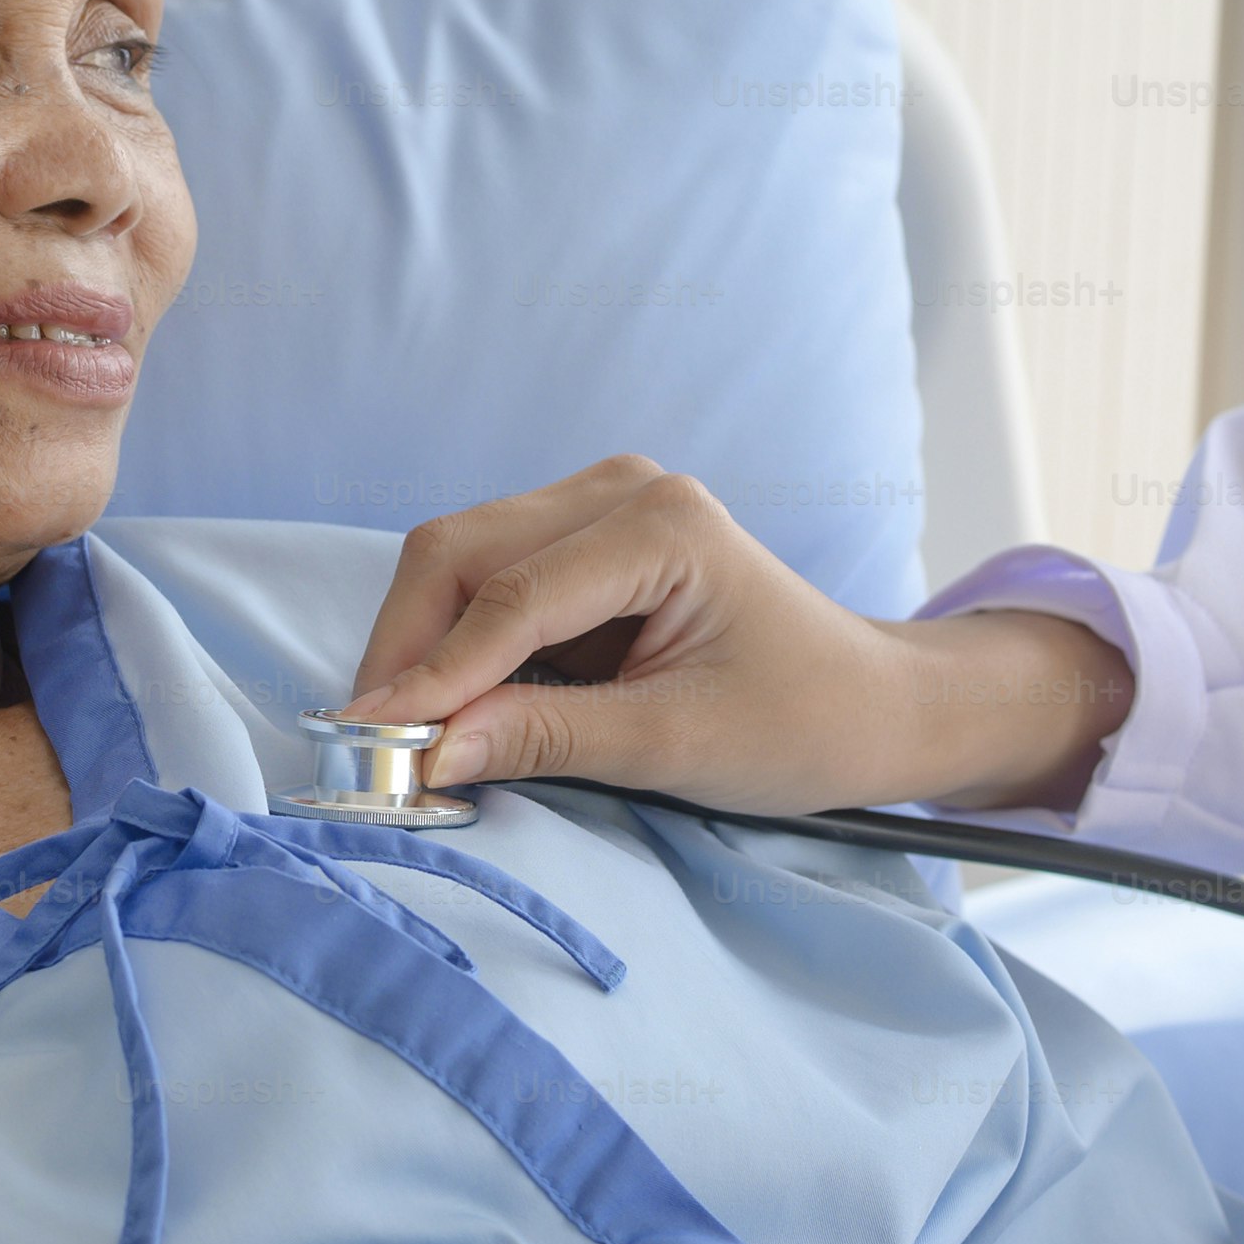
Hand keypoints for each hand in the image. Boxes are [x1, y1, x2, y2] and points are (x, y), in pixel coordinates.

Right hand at [337, 457, 1129, 812]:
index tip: (369, 741)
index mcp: (661, 524)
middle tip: (371, 746)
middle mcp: (620, 491)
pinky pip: (485, 587)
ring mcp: (598, 507)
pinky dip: (455, 649)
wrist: (874, 707)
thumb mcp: (676, 749)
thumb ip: (546, 739)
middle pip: (459, 555)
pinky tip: (452, 711)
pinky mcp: (583, 544)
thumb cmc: (805, 724)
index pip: (509, 596)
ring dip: (423, 649)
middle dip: (408, 651)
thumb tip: (426, 752)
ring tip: (405, 737)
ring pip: (457, 565)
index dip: (432, 674)